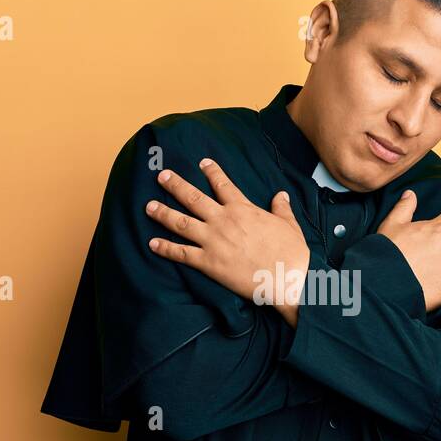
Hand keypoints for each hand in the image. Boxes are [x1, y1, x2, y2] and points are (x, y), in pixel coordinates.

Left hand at [145, 158, 309, 320]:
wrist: (286, 278)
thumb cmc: (291, 253)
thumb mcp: (289, 225)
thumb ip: (281, 208)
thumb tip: (280, 194)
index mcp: (243, 209)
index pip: (223, 185)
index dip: (212, 172)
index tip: (202, 162)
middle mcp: (223, 221)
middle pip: (194, 198)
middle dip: (176, 185)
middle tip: (162, 176)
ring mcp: (213, 241)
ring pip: (181, 222)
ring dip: (163, 213)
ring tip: (149, 206)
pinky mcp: (208, 263)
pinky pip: (182, 253)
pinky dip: (165, 248)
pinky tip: (152, 243)